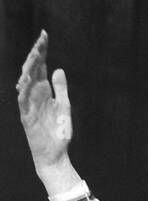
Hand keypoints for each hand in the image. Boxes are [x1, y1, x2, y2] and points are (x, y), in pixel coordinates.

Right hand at [17, 30, 73, 184]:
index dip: (42, 51)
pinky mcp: (27, 117)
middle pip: (32, 70)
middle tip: (40, 42)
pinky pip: (23, 101)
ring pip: (25, 82)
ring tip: (35, 55)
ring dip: (29, 68)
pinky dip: (24, 90)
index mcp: (44, 91)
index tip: (44, 36)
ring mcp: (29, 105)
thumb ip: (60, 89)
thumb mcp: (64, 107)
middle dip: (35, 55)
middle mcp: (34, 95)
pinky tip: (27, 79)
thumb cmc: (58, 133)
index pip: (41, 66)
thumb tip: (59, 69)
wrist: (55, 155)